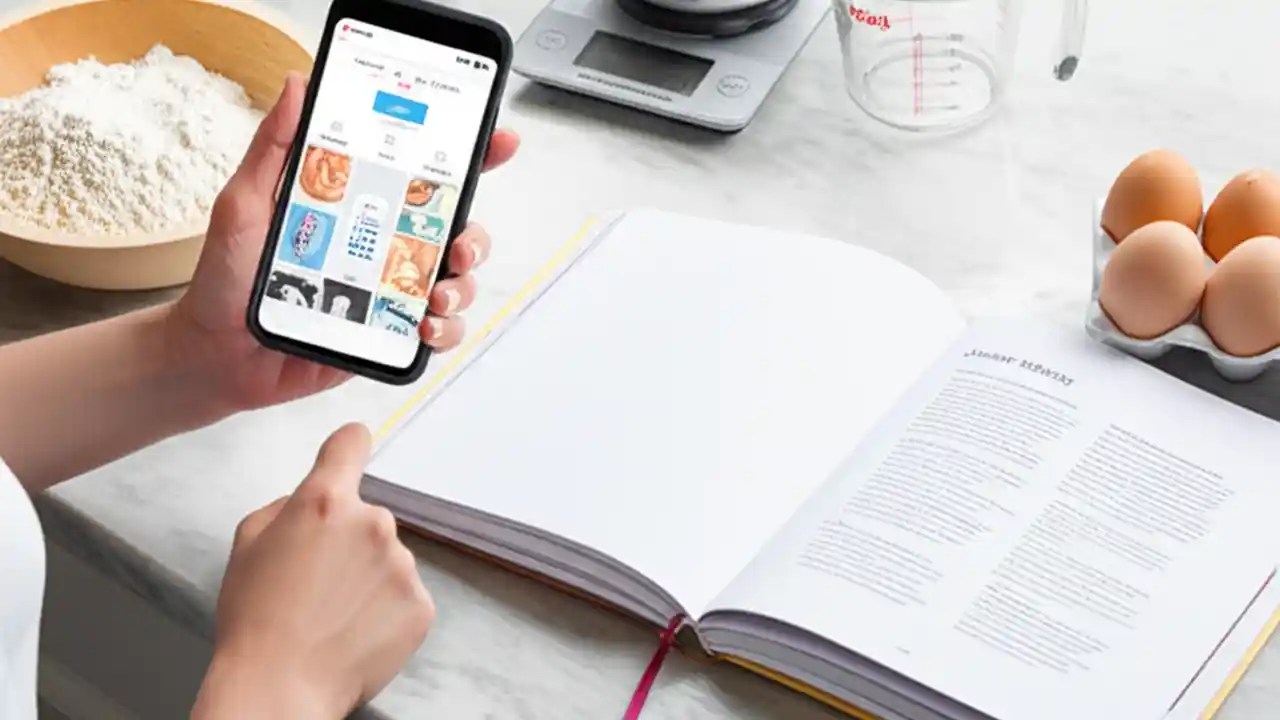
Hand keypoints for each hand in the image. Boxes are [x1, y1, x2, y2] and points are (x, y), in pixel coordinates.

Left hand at [171, 73, 519, 413]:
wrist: (215, 354)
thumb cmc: (226, 280)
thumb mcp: (245, 204)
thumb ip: (273, 148)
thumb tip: (297, 88)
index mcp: (360, 209)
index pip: (424, 178)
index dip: (470, 159)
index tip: (498, 143)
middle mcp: (383, 248)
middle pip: (457, 232)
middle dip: (475, 238)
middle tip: (457, 247)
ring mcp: (389, 294)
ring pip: (457, 283)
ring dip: (462, 287)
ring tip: (435, 297)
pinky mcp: (388, 336)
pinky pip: (439, 333)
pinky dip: (446, 331)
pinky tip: (424, 328)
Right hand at [192, 424, 431, 719]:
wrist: (280, 687)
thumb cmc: (255, 620)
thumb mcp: (247, 545)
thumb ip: (284, 506)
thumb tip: (306, 499)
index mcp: (325, 502)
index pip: (351, 444)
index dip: (348, 448)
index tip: (351, 451)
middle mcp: (372, 524)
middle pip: (367, 517)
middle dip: (348, 541)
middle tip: (317, 582)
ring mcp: (402, 565)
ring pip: (388, 559)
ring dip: (368, 578)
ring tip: (332, 615)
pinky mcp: (421, 605)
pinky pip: (405, 596)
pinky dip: (386, 611)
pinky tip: (355, 631)